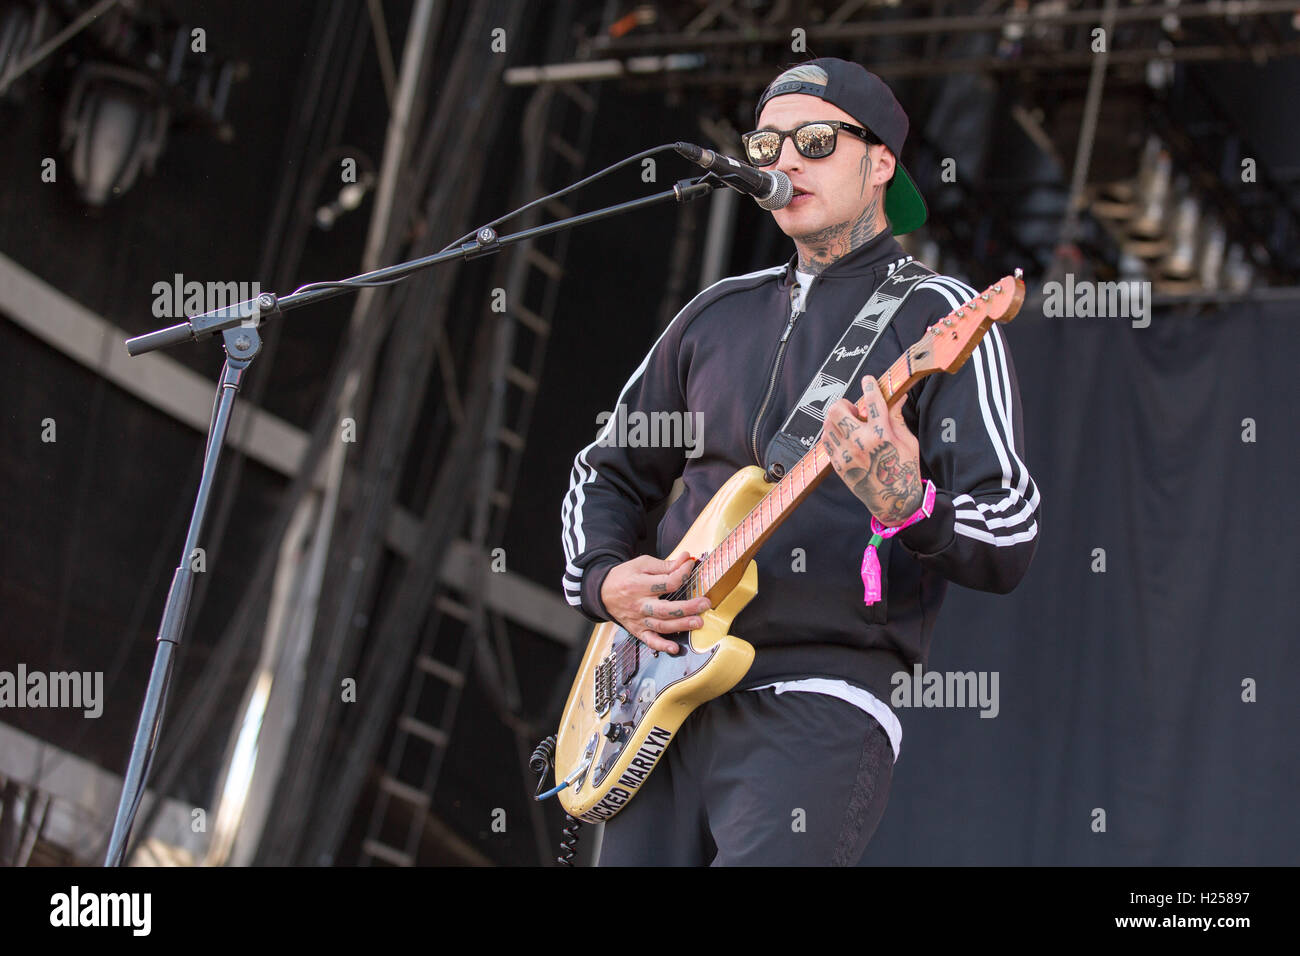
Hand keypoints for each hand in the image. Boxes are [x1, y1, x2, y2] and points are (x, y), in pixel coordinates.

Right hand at [599, 553, 711, 654]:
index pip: (667, 582)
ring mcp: (638, 619)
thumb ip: (665, 564)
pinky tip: (675, 648)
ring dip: (681, 625)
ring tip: (698, 622)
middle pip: (666, 609)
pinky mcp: (637, 630)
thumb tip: (686, 559)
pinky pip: (649, 641)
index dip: (683, 574)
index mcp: (640, 585)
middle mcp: (640, 604)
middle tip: (704, 604)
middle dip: (687, 608)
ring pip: (661, 625)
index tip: (691, 566)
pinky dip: (662, 646)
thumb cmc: (624, 576)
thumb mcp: (642, 564)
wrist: (602, 592)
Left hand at [819, 374, 923, 525]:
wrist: (892, 500)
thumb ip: (897, 417)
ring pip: (828, 424)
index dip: (869, 386)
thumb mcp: (908, 441)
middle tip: (853, 410)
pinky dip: (833, 433)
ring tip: (849, 424)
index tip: (868, 381)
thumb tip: (898, 395)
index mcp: (882, 435)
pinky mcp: (838, 464)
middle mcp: (860, 443)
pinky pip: (826, 440)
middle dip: (844, 404)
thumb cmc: (904, 469)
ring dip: (837, 419)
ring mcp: (846, 454)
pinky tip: (844, 436)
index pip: (872, 402)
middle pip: (838, 410)